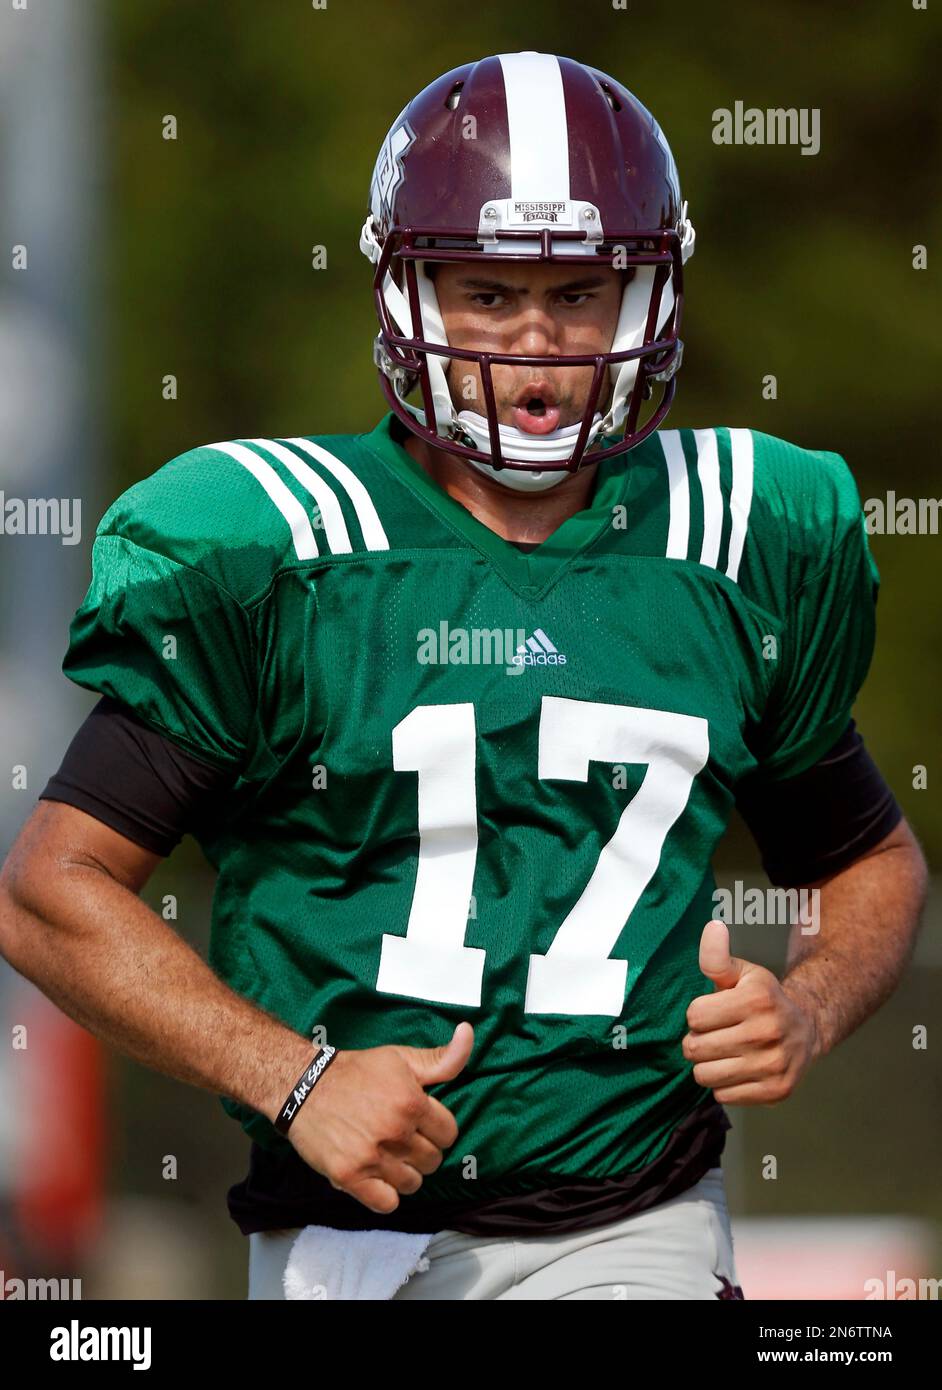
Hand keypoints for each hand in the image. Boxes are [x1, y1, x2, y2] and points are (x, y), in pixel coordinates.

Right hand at [285, 1022, 473, 1213]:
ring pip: (412, 1184)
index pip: (449, 1134)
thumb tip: (469, 1033)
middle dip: (420, 1151)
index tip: (418, 1122)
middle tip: (399, 1138)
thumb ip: (441, 1058)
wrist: (303, 1087)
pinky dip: (385, 1196)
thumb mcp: (400, 1058)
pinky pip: (386, 1203)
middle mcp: (395, 1130)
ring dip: (403, 1174)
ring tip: (386, 1156)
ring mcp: (372, 1156)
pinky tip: (376, 1178)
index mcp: (412, 1102)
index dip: (435, 1128)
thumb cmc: (355, 1071)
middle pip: (432, 1161)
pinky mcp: (350, 1177)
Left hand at [682, 920, 817, 1104]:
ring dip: (708, 1066)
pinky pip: (723, 1095)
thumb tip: (713, 927)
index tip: (713, 1012)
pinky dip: (725, 1085)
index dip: (698, 1014)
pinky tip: (740, 1069)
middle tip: (715, 1035)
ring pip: (705, 1076)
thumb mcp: (743, 974)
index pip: (693, 1016)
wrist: (806, 1030)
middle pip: (695, 1048)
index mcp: (756, 999)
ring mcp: (773, 1065)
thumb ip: (718, 956)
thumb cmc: (763, 1000)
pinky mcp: (775, 1092)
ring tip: (724, 1053)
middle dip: (698, 1041)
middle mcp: (767, 1032)